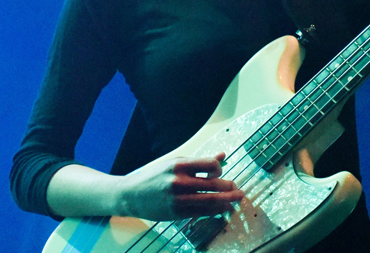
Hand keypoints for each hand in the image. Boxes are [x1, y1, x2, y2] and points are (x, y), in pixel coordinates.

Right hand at [116, 153, 244, 220]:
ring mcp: (177, 199)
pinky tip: (223, 208)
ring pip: (209, 201)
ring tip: (236, 200)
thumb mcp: (176, 162)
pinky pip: (201, 213)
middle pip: (213, 185)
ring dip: (227, 201)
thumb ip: (200, 162)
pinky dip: (215, 211)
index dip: (220, 168)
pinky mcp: (176, 213)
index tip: (220, 171)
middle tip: (238, 189)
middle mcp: (179, 182)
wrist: (130, 195)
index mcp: (179, 165)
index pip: (209, 165)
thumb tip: (223, 156)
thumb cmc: (156, 176)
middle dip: (229, 188)